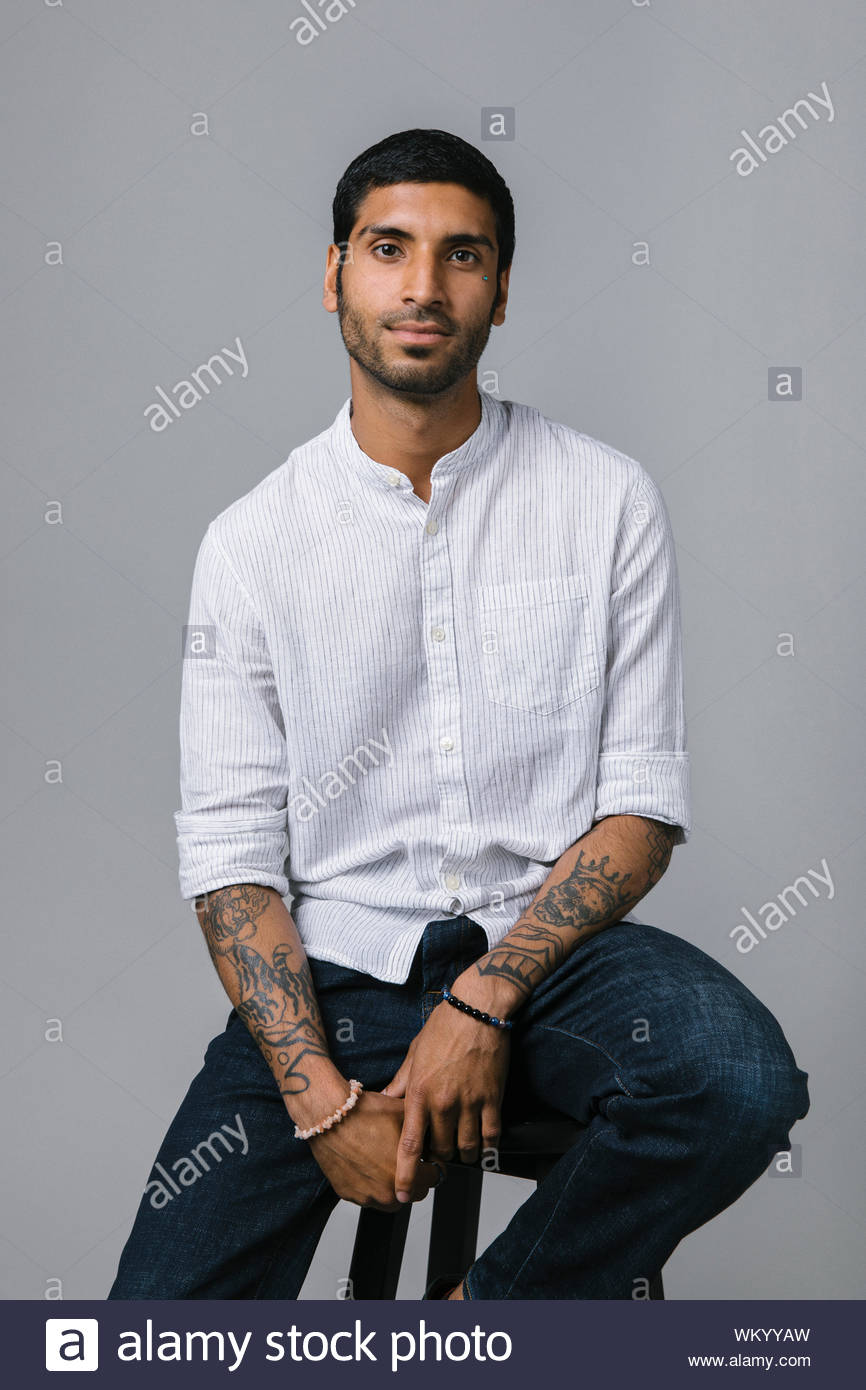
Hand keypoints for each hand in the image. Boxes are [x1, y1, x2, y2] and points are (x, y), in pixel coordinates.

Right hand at [305, 1088, 438, 1210]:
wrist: (328, 1115)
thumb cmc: (364, 1113)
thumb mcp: (404, 1114)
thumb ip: (424, 1131)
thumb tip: (432, 1137)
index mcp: (407, 1175)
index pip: (434, 1179)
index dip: (434, 1165)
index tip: (429, 1160)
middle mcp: (387, 1192)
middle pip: (414, 1193)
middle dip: (415, 1178)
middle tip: (410, 1161)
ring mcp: (366, 1196)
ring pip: (390, 1199)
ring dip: (393, 1186)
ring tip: (386, 1162)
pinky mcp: (348, 1194)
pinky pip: (368, 1196)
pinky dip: (371, 1185)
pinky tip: (368, 1164)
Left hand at [383, 1000, 509, 1202]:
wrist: (477, 1010)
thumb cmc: (443, 1027)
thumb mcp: (414, 1054)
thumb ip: (401, 1082)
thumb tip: (386, 1100)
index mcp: (419, 1093)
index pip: (411, 1144)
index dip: (406, 1174)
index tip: (402, 1193)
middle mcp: (444, 1103)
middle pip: (441, 1150)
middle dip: (438, 1157)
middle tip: (438, 1153)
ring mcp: (470, 1102)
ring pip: (466, 1147)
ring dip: (462, 1154)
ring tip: (459, 1148)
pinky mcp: (493, 1098)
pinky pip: (491, 1135)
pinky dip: (487, 1145)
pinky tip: (483, 1144)